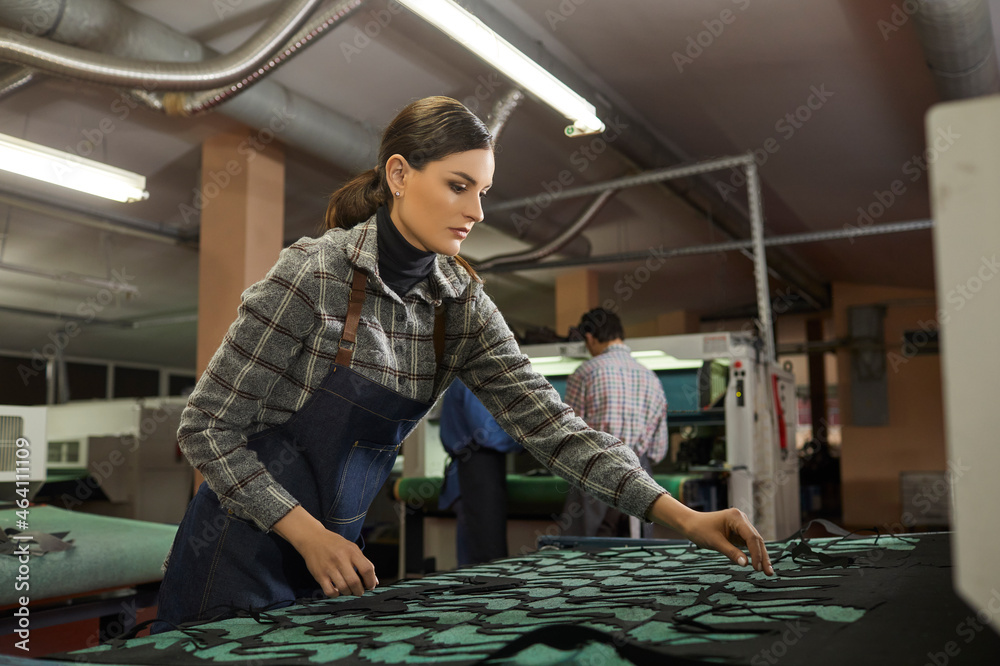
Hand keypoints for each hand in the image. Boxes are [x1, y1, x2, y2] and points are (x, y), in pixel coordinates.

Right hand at [273, 506, 378, 596]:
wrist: (313, 538)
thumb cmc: (335, 544)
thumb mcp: (352, 548)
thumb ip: (365, 562)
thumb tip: (375, 581)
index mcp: (351, 551)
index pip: (367, 569)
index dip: (371, 581)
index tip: (371, 586)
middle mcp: (340, 559)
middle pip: (354, 582)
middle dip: (360, 591)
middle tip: (359, 591)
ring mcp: (329, 567)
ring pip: (343, 588)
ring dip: (348, 593)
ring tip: (349, 590)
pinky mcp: (319, 575)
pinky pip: (329, 591)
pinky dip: (336, 594)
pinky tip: (337, 590)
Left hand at [649, 494, 774, 575]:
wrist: (690, 523)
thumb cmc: (700, 530)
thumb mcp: (714, 542)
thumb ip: (731, 552)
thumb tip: (746, 564)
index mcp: (736, 517)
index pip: (751, 537)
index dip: (756, 553)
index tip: (757, 568)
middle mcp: (741, 519)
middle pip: (756, 539)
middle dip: (763, 556)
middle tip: (769, 573)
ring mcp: (741, 525)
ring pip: (755, 542)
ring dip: (761, 556)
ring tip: (767, 572)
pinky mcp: (739, 532)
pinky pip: (749, 544)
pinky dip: (754, 554)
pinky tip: (759, 565)